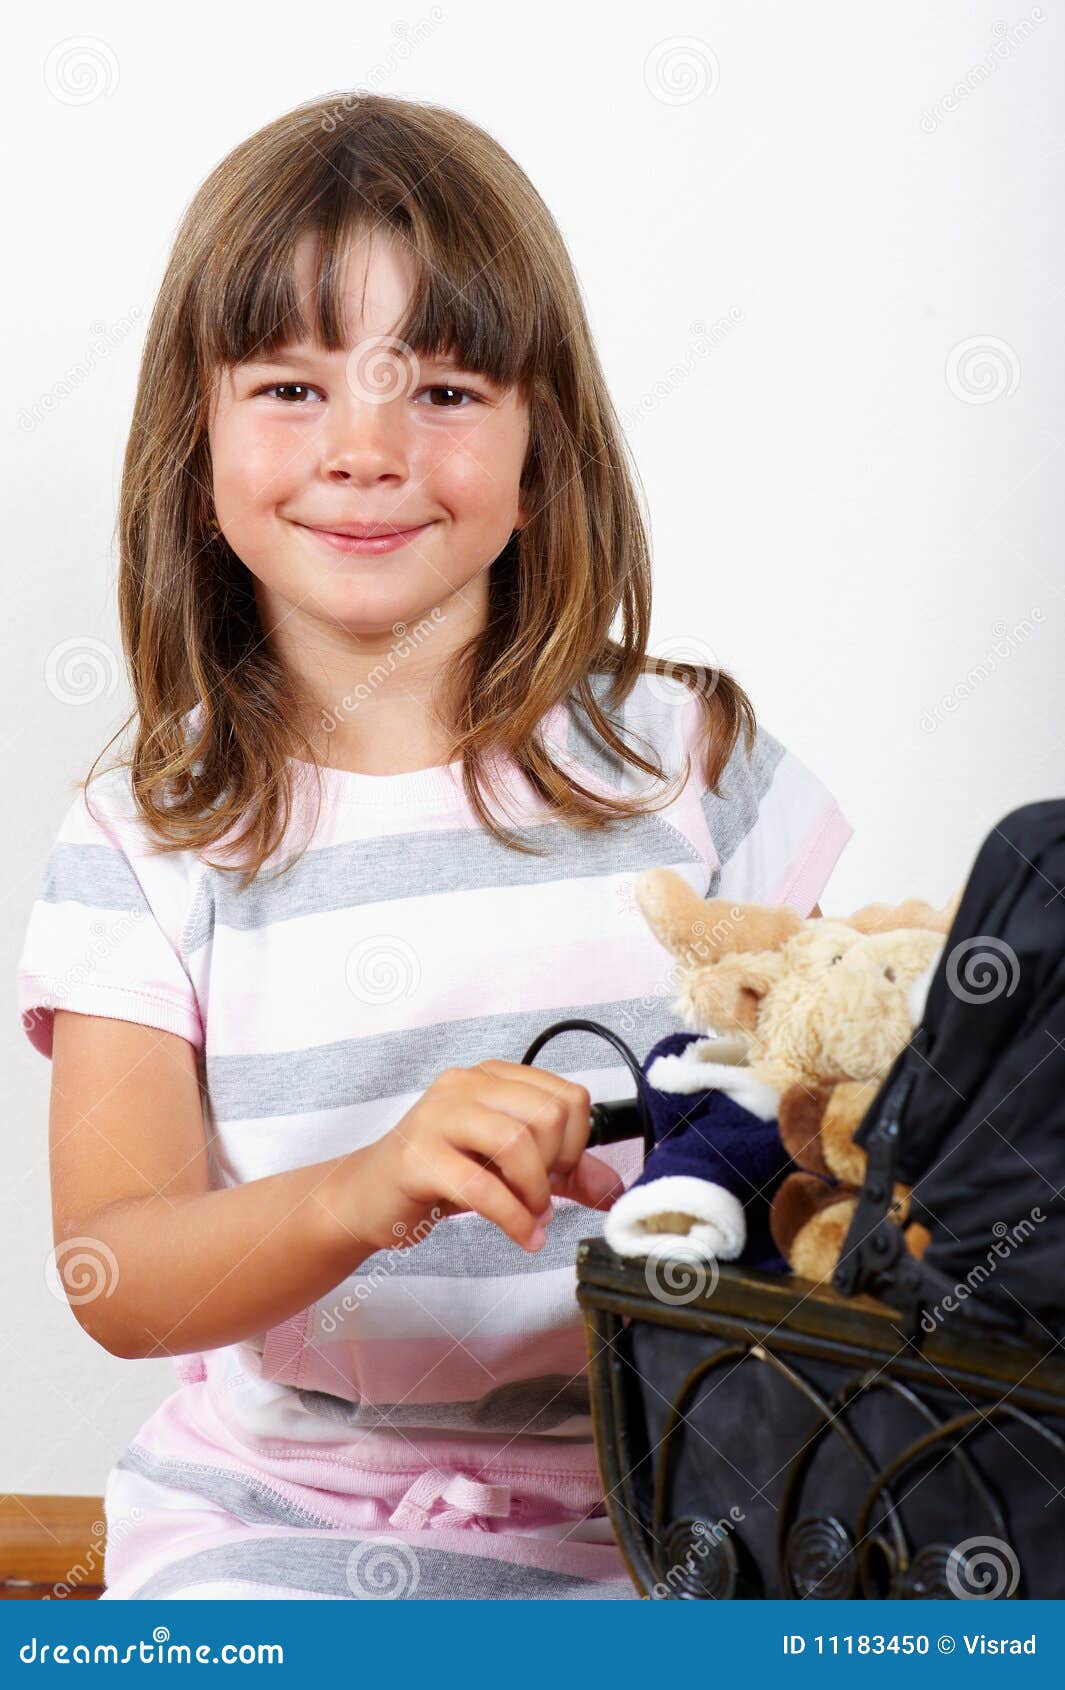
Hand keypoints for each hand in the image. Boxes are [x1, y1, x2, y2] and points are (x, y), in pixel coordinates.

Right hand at [326, 1060, 624, 1255]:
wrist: (366, 1197)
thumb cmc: (437, 1175)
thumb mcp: (506, 1167)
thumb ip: (562, 1171)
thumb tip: (613, 1188)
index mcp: (491, 1077)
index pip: (568, 1096)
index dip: (577, 1143)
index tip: (560, 1174)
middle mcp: (465, 1085)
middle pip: (548, 1116)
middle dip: (555, 1169)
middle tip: (540, 1198)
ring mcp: (437, 1116)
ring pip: (517, 1143)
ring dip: (535, 1194)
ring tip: (531, 1217)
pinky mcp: (418, 1156)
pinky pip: (482, 1187)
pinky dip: (513, 1219)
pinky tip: (521, 1235)